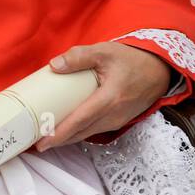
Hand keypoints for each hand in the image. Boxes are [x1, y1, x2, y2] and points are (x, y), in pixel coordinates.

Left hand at [33, 42, 173, 150]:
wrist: (159, 70)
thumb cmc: (132, 59)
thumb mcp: (105, 51)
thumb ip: (79, 56)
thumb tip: (53, 65)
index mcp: (109, 99)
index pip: (79, 121)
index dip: (59, 133)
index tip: (41, 142)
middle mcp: (114, 115)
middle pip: (80, 133)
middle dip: (57, 140)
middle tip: (35, 143)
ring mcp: (117, 121)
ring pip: (87, 134)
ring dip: (67, 138)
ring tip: (46, 138)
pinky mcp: (119, 121)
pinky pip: (95, 130)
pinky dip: (79, 133)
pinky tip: (67, 129)